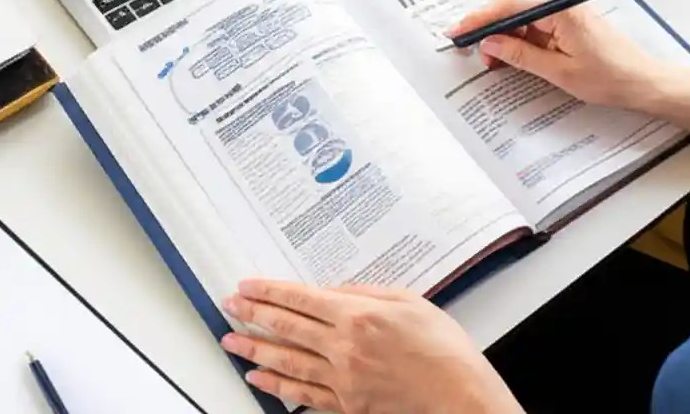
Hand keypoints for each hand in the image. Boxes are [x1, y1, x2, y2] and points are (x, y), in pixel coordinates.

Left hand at [220, 280, 522, 413]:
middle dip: (253, 315)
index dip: (269, 291)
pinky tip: (259, 378)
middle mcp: (344, 347)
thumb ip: (366, 293)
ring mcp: (343, 379)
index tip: (248, 286)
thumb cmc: (442, 348)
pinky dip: (277, 386)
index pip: (300, 299)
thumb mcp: (408, 301)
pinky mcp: (347, 405)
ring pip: (287, 362)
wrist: (459, 394)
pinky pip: (302, 394)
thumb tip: (333, 292)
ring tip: (231, 341)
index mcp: (358, 315)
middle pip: (287, 328)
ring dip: (254, 350)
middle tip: (230, 306)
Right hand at [447, 0, 677, 109]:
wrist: (645, 83)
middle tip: (467, 47)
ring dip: (504, 39)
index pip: (511, 7)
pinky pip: (538, 31)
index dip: (481, 18)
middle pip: (514, 10)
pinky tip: (510, 59)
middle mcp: (563, 7)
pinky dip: (521, 44)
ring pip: (524, 22)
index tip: (460, 31)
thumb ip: (520, 56)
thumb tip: (490, 44)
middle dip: (488, 28)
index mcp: (561, 11)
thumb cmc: (611, 78)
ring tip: (490, 61)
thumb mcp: (559, 71)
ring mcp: (567, 17)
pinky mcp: (571, 29)